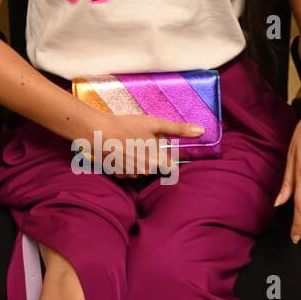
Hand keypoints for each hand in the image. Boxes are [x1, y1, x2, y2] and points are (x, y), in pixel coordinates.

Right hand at [85, 112, 203, 177]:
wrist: (98, 132)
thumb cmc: (128, 126)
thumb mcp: (155, 124)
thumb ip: (179, 129)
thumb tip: (202, 131)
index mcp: (157, 162)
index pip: (172, 167)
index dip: (169, 157)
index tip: (163, 148)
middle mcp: (145, 172)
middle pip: (157, 166)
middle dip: (153, 156)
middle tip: (144, 140)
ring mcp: (131, 175)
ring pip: (143, 168)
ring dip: (141, 159)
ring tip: (131, 143)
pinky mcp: (119, 174)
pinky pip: (130, 170)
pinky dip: (128, 162)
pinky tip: (122, 150)